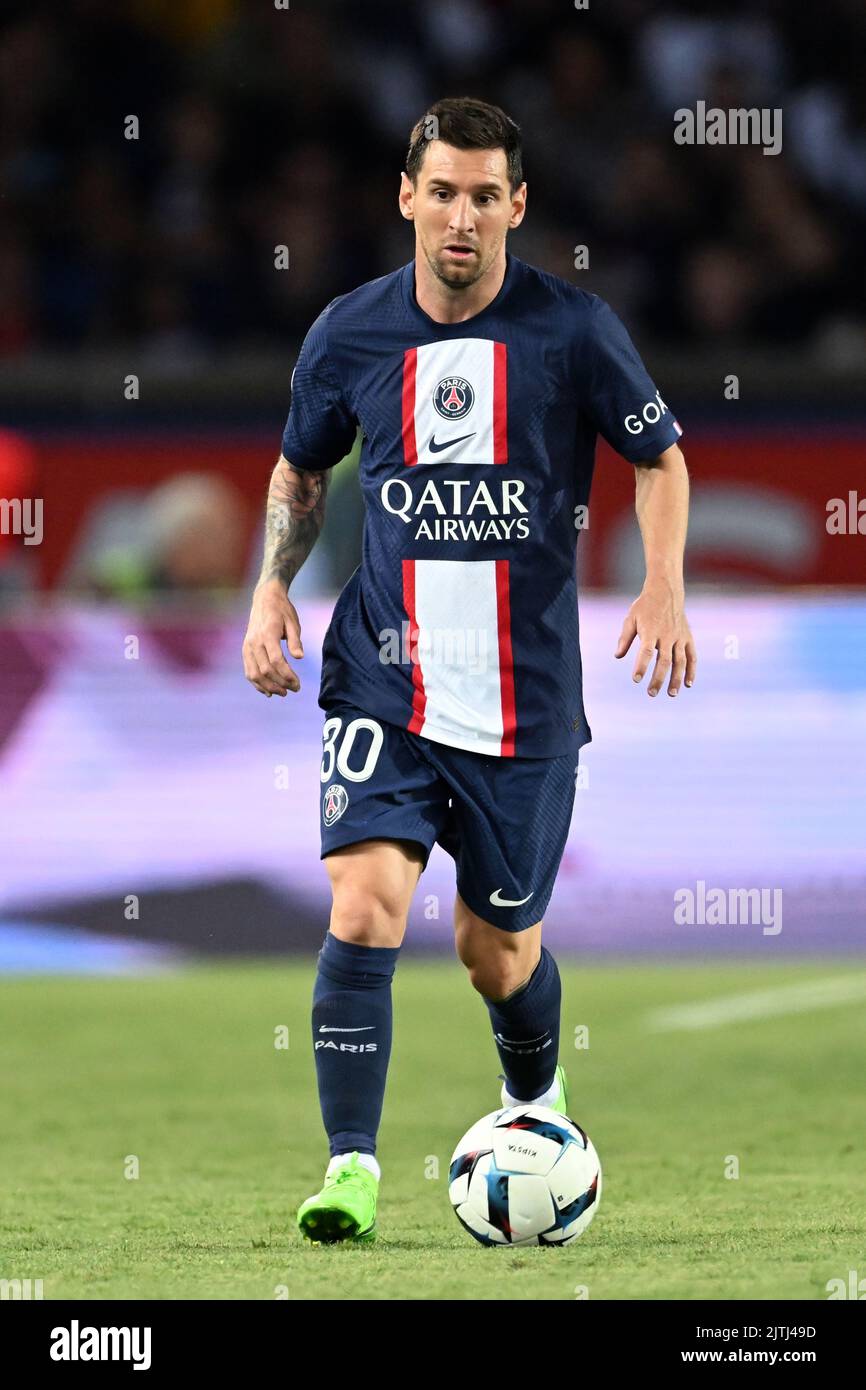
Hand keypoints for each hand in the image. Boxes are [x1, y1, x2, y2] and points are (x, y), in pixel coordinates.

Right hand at [242, 579, 302, 696]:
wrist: (265, 598)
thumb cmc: (282, 610)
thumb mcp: (293, 622)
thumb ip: (296, 640)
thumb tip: (299, 657)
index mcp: (268, 633)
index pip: (276, 660)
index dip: (287, 675)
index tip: (298, 684)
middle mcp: (254, 642)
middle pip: (265, 670)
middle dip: (280, 683)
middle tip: (295, 689)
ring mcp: (248, 646)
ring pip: (254, 674)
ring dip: (268, 686)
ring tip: (283, 693)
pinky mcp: (245, 650)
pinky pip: (248, 671)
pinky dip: (257, 684)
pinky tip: (268, 692)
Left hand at [614, 581, 695, 696]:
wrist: (666, 592)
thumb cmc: (645, 606)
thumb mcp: (631, 619)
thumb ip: (624, 638)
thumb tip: (617, 656)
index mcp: (651, 631)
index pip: (646, 652)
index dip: (641, 666)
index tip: (636, 680)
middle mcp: (667, 635)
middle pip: (664, 661)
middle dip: (658, 679)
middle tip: (651, 693)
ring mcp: (679, 637)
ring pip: (680, 662)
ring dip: (677, 679)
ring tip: (671, 694)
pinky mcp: (688, 638)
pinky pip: (692, 656)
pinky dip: (692, 670)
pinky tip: (689, 684)